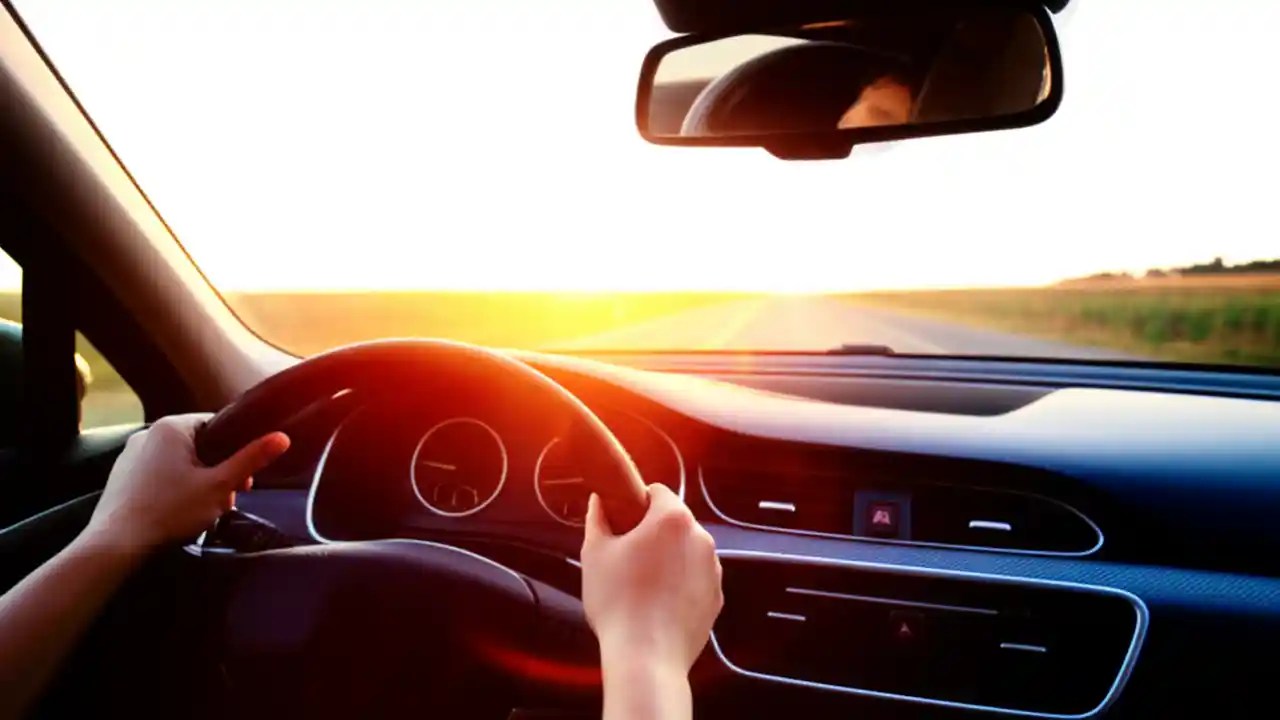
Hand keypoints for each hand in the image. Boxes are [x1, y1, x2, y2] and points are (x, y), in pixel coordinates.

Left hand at [82, 413, 289, 552]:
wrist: (116, 544)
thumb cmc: (171, 511)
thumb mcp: (219, 487)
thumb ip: (251, 460)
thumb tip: (282, 437)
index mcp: (172, 427)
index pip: (217, 426)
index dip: (237, 451)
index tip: (244, 479)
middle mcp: (148, 433)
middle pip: (198, 446)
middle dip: (217, 472)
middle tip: (226, 499)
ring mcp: (130, 455)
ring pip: (178, 462)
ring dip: (197, 482)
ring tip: (202, 510)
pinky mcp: (121, 476)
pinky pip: (157, 474)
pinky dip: (172, 488)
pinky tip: (176, 512)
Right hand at [581, 483, 722, 672]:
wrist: (646, 657)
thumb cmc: (618, 603)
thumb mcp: (595, 554)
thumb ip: (597, 519)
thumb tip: (598, 501)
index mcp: (673, 519)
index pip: (657, 491)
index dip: (636, 502)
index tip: (622, 521)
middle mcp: (701, 538)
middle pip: (674, 522)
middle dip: (652, 533)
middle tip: (625, 555)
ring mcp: (713, 570)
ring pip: (686, 551)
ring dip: (668, 558)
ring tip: (640, 585)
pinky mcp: (716, 598)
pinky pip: (695, 579)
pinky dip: (680, 584)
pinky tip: (657, 603)